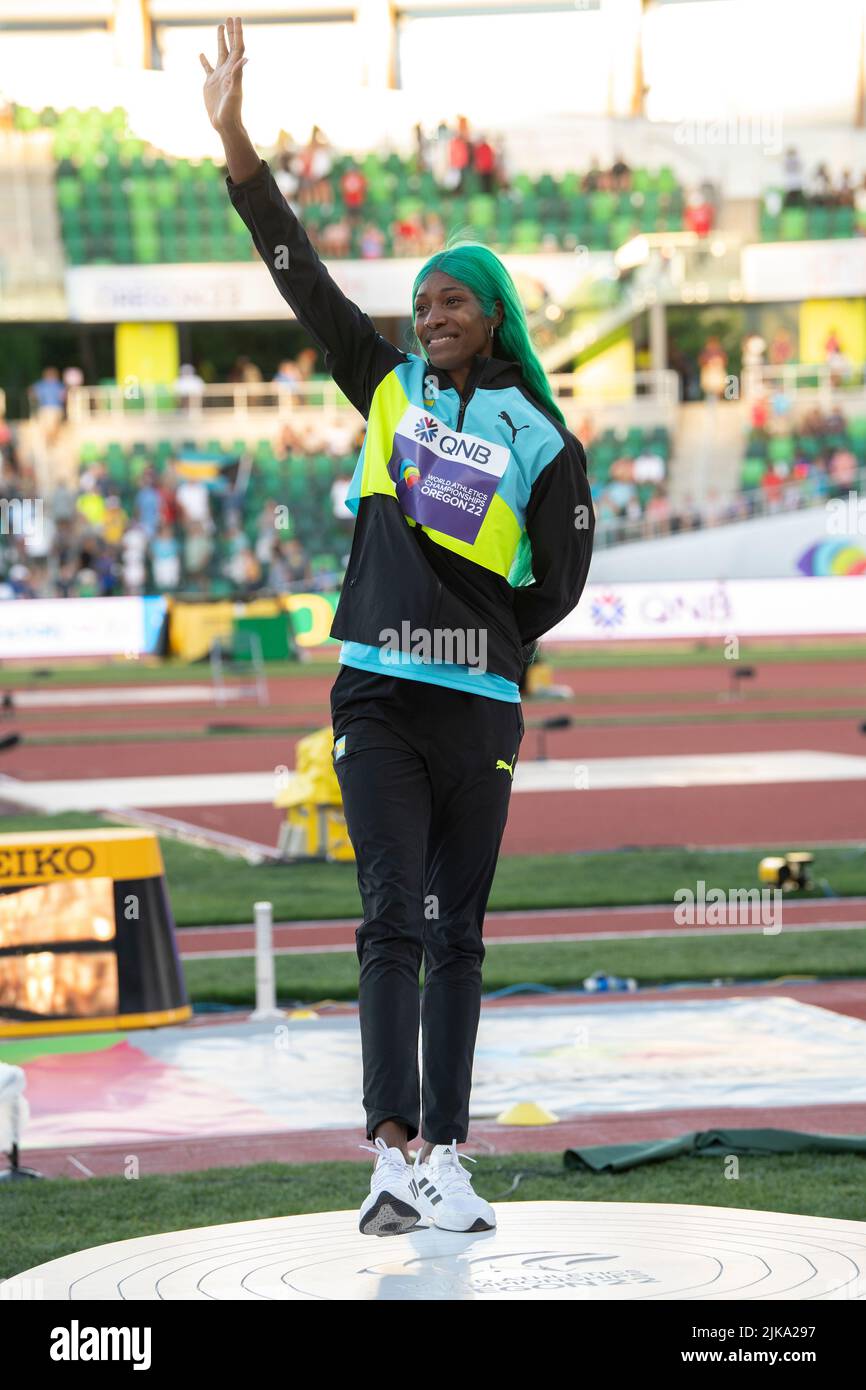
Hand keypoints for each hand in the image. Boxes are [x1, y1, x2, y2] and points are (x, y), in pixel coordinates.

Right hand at [200, 16, 246, 131]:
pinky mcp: (210, 84)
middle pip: (230, 47)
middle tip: (230, 18)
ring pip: (220, 53)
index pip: (238, 47)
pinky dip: (204, 61)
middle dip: (231, 32)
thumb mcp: (234, 92)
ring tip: (220, 26)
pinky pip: (207, 68)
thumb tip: (244, 58)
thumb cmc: (231, 111)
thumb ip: (237, 74)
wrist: (225, 124)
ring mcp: (219, 77)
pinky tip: (201, 54)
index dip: (237, 33)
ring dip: (221, 40)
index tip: (236, 18)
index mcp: (234, 71)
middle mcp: (228, 71)